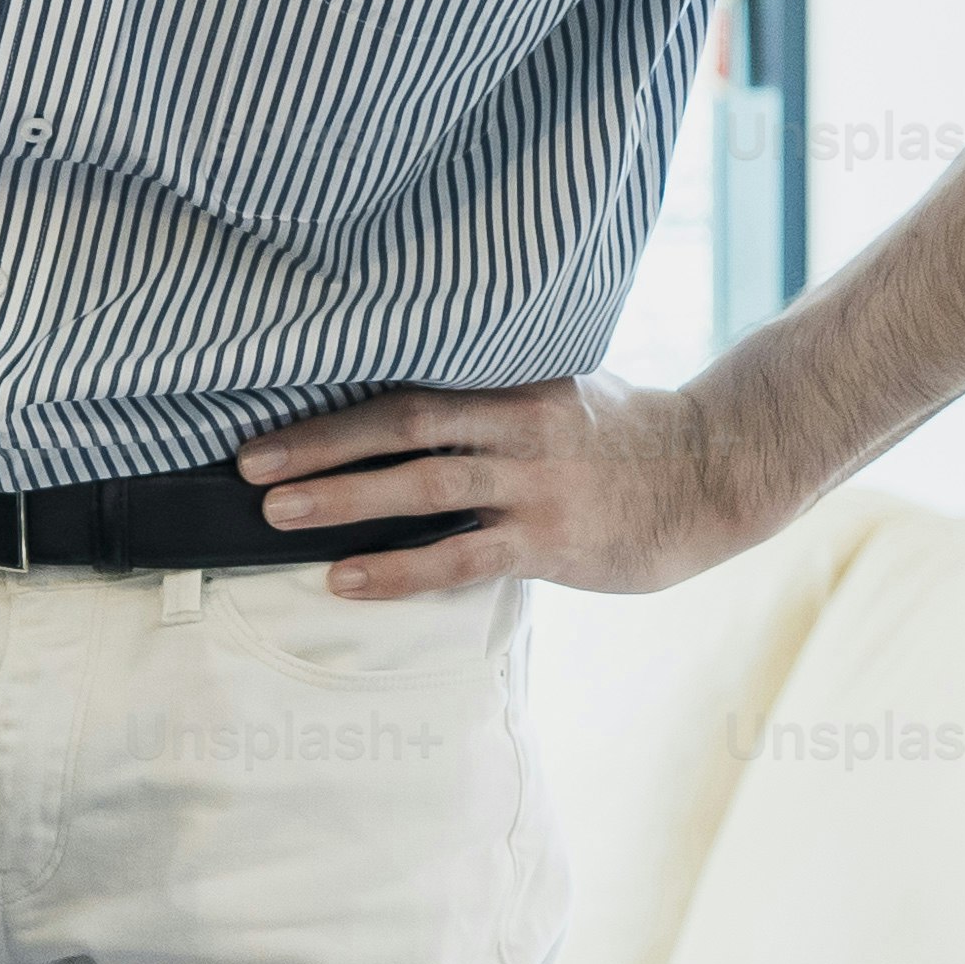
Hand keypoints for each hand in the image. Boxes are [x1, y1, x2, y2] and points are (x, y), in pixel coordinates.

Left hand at [236, 373, 767, 598]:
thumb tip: (404, 403)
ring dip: (345, 501)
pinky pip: (461, 557)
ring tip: (278, 514)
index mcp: (511, 384)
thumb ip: (490, 395)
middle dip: (320, 446)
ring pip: (423, 489)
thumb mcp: (559, 390)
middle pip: (402, 427)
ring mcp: (534, 485)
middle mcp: (517, 427)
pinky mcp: (551, 541)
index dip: (336, 405)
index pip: (408, 388)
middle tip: (247, 464)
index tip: (268, 417)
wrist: (717, 473)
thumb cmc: (626, 433)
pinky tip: (347, 579)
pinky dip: (399, 569)